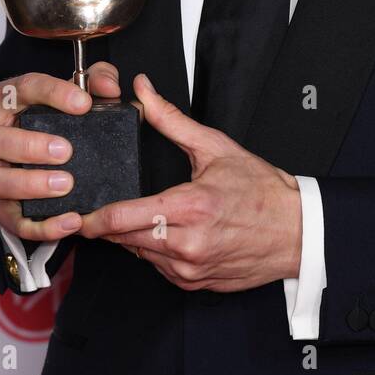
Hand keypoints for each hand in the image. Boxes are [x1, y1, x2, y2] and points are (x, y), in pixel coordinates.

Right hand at [0, 61, 121, 242]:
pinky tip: (70, 220)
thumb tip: (110, 87)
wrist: (37, 155)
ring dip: (28, 184)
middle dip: (27, 146)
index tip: (84, 103)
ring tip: (65, 185)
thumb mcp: (74, 93)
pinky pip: (10, 220)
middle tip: (65, 151)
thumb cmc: (53, 119)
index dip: (52, 93)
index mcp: (1, 100)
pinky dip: (40, 225)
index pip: (20, 88)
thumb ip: (95, 80)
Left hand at [78, 73, 302, 291]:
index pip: (123, 218)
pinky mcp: (194, 283)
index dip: (92, 218)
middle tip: (94, 213)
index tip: (76, 214)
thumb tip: (143, 92)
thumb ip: (171, 120)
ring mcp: (190, 268)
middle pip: (123, 239)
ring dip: (131, 238)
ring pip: (139, 255)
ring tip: (137, 217)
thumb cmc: (262, 190)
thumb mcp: (216, 148)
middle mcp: (187, 244)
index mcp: (189, 208)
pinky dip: (154, 251)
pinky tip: (165, 234)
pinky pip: (158, 268)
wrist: (297, 231)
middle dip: (106, 227)